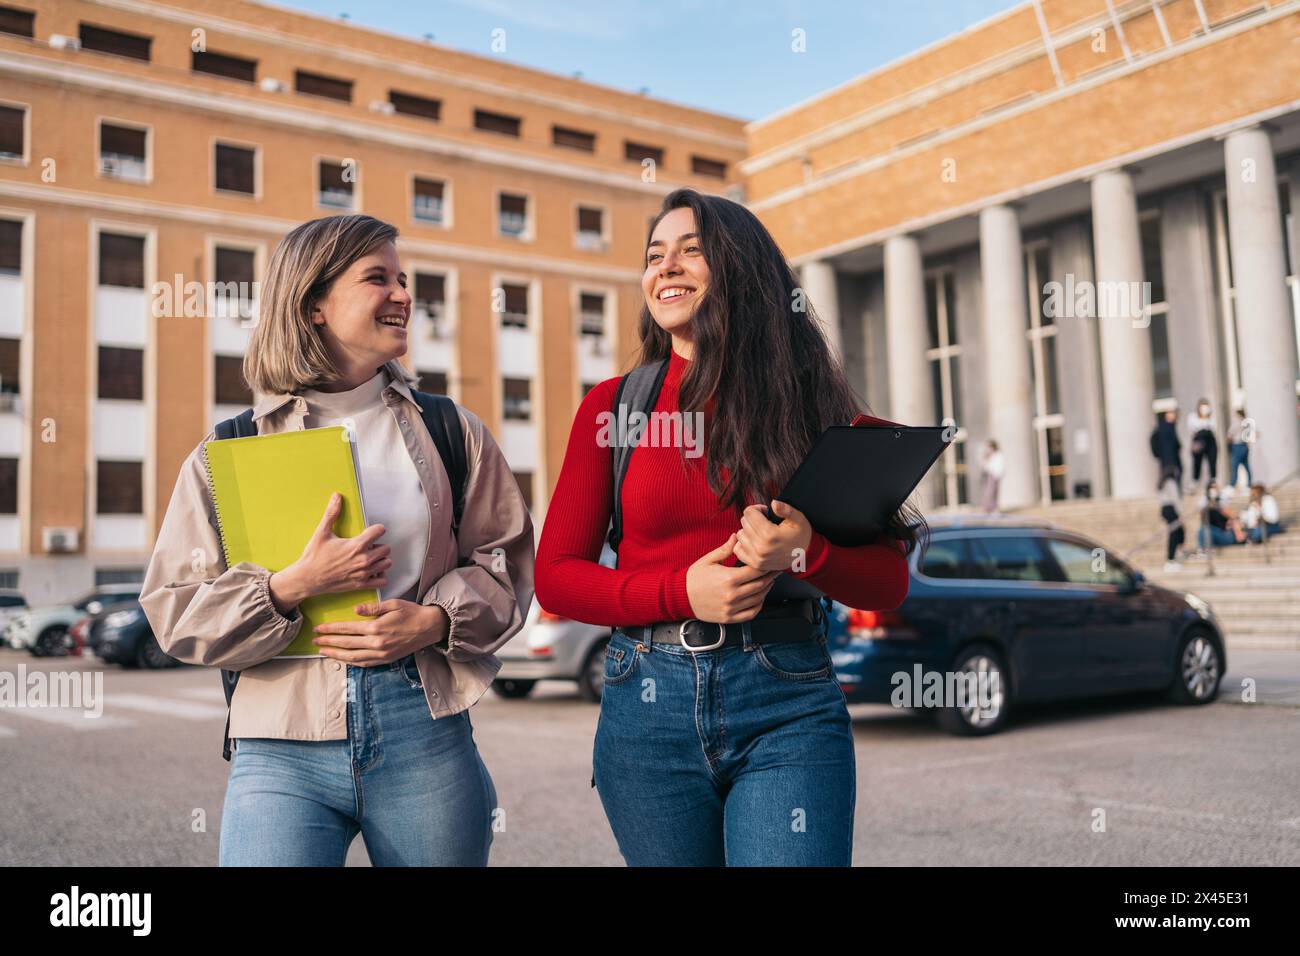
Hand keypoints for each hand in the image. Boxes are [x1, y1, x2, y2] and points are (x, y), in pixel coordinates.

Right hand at [269, 492, 390, 612]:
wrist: (307, 578)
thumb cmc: (314, 556)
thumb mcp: (322, 532)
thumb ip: (332, 513)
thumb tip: (337, 496)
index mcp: (356, 545)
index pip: (380, 531)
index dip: (377, 529)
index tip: (371, 530)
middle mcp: (363, 560)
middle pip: (386, 548)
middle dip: (379, 544)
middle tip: (368, 545)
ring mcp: (363, 573)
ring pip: (386, 564)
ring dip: (381, 559)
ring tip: (370, 556)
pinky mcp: (361, 584)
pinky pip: (382, 581)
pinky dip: (380, 575)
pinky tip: (371, 570)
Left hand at [312, 599, 449, 665]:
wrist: (430, 627)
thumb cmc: (412, 613)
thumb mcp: (393, 604)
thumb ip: (372, 608)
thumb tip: (355, 610)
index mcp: (377, 627)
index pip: (348, 629)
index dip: (331, 629)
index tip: (319, 629)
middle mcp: (377, 643)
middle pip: (347, 644)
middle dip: (328, 642)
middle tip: (315, 640)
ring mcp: (382, 653)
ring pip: (353, 657)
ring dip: (336, 654)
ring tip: (323, 651)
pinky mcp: (386, 659)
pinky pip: (365, 663)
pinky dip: (351, 662)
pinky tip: (343, 659)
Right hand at [685, 533, 780, 623]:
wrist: (680, 597)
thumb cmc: (694, 577)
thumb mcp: (709, 560)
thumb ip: (726, 549)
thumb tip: (738, 536)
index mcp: (729, 578)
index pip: (756, 571)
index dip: (767, 565)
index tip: (772, 561)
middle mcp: (732, 595)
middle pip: (761, 585)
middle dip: (771, 576)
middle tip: (776, 570)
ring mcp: (731, 608)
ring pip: (758, 599)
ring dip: (767, 589)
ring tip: (769, 581)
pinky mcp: (729, 618)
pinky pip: (751, 613)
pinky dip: (759, 605)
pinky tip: (760, 598)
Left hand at [733, 500, 812, 572]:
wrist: (805, 556)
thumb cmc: (801, 535)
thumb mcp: (798, 519)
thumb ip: (786, 509)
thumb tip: (773, 503)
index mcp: (769, 534)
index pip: (749, 513)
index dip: (757, 509)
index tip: (765, 512)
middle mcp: (760, 547)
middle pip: (744, 522)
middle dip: (753, 519)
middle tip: (765, 522)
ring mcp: (757, 557)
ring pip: (739, 534)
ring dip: (748, 531)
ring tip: (761, 533)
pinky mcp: (755, 564)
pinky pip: (737, 549)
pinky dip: (743, 544)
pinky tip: (754, 541)